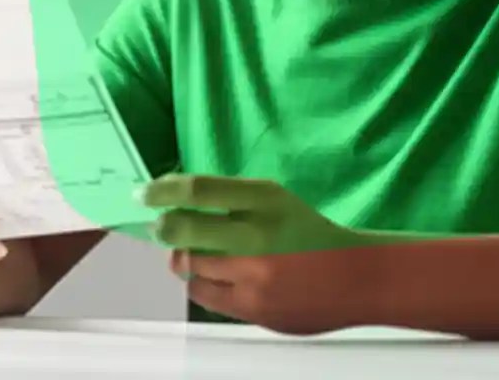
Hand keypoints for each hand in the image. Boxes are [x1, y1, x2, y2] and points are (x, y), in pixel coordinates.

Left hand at [140, 174, 367, 334]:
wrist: (355, 278)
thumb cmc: (308, 233)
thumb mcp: (275, 200)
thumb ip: (229, 199)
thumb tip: (174, 200)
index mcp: (265, 200)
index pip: (199, 190)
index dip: (162, 191)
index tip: (143, 194)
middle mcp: (257, 236)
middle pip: (183, 230)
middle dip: (164, 228)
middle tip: (160, 226)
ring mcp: (254, 277)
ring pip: (190, 266)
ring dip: (184, 258)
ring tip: (199, 252)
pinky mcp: (253, 308)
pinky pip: (204, 295)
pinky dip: (202, 283)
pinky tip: (216, 275)